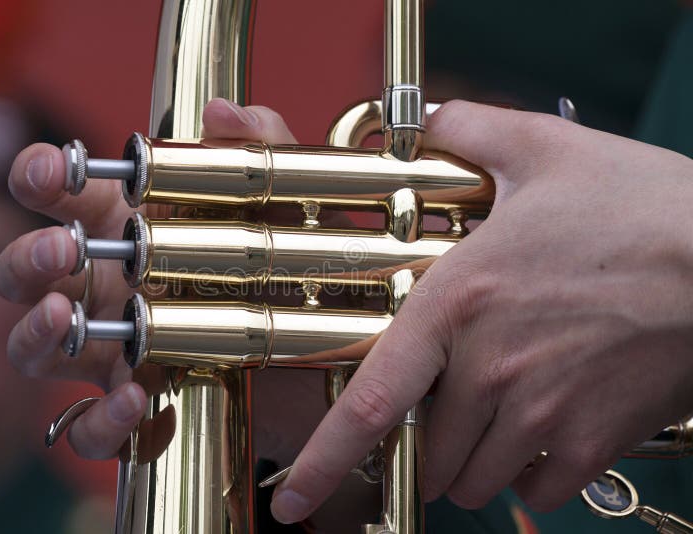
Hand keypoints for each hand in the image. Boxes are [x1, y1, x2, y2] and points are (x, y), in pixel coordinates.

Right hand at [0, 98, 295, 458]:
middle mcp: (107, 286)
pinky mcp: (135, 407)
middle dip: (28, 256)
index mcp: (129, 228)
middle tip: (65, 248)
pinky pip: (88, 428)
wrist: (324, 360)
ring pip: (33, 348)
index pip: (60, 193)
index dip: (41, 175)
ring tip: (66, 317)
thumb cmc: (290, 272)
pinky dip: (98, 420)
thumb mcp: (291, 212)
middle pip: (25, 271)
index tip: (53, 171)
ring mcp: (113, 349)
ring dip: (35, 332)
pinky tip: (136, 397)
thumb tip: (220, 112)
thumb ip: (265, 153)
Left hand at [271, 100, 692, 521]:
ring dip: (471, 461)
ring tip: (498, 416)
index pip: (371, 402)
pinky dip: (530, 477)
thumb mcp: (548, 150)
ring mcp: (541, 416)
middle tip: (453, 402)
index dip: (322, 462)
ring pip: (472, 479)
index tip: (290, 502)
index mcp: (457, 304)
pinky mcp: (591, 445)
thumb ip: (473, 131)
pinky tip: (547, 433)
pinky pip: (536, 495)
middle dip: (426, 437)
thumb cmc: (643, 209)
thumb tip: (434, 121)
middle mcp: (488, 371)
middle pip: (424, 449)